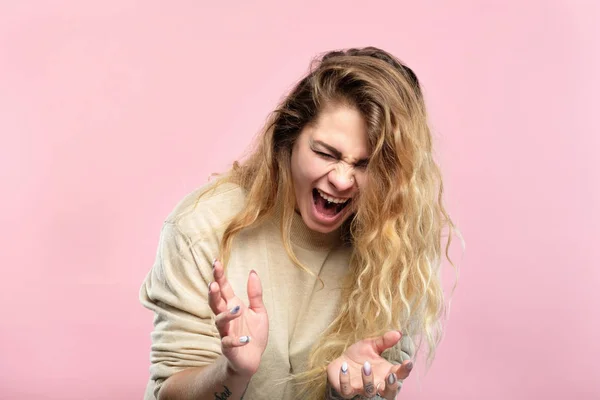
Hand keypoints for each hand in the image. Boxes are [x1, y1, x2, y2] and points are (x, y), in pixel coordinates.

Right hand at [208, 260, 268, 377]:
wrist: (253, 359)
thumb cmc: (253, 333)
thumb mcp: (258, 311)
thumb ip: (255, 293)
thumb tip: (253, 272)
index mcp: (232, 305)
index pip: (223, 288)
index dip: (219, 276)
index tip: (216, 262)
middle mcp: (227, 317)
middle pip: (215, 303)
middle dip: (213, 293)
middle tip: (213, 284)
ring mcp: (226, 332)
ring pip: (219, 321)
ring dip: (227, 315)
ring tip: (237, 308)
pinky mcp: (229, 348)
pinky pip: (228, 343)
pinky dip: (236, 341)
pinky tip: (245, 338)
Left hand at [326, 331, 412, 398]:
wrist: (340, 362)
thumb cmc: (359, 356)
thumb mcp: (372, 345)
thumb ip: (385, 341)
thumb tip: (398, 333)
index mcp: (385, 373)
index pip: (399, 375)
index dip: (405, 370)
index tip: (408, 362)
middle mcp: (376, 384)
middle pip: (389, 394)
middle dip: (392, 386)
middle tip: (391, 376)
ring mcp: (361, 388)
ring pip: (369, 392)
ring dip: (369, 380)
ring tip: (366, 366)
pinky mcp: (346, 390)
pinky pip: (347, 390)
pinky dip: (345, 380)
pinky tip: (344, 367)